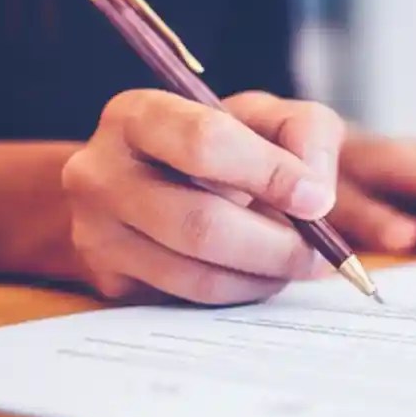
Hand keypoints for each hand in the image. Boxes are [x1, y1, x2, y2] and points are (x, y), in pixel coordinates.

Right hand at [63, 90, 344, 304]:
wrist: (141, 184)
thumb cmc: (215, 146)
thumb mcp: (262, 117)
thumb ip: (303, 133)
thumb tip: (316, 193)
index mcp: (137, 115)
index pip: (205, 142)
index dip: (271, 174)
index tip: (318, 201)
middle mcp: (100, 172)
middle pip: (201, 223)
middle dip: (276, 245)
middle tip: (319, 256)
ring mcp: (96, 233)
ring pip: (197, 274)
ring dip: (263, 277)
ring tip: (295, 265)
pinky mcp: (108, 282)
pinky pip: (188, 301)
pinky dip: (238, 294)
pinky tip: (258, 275)